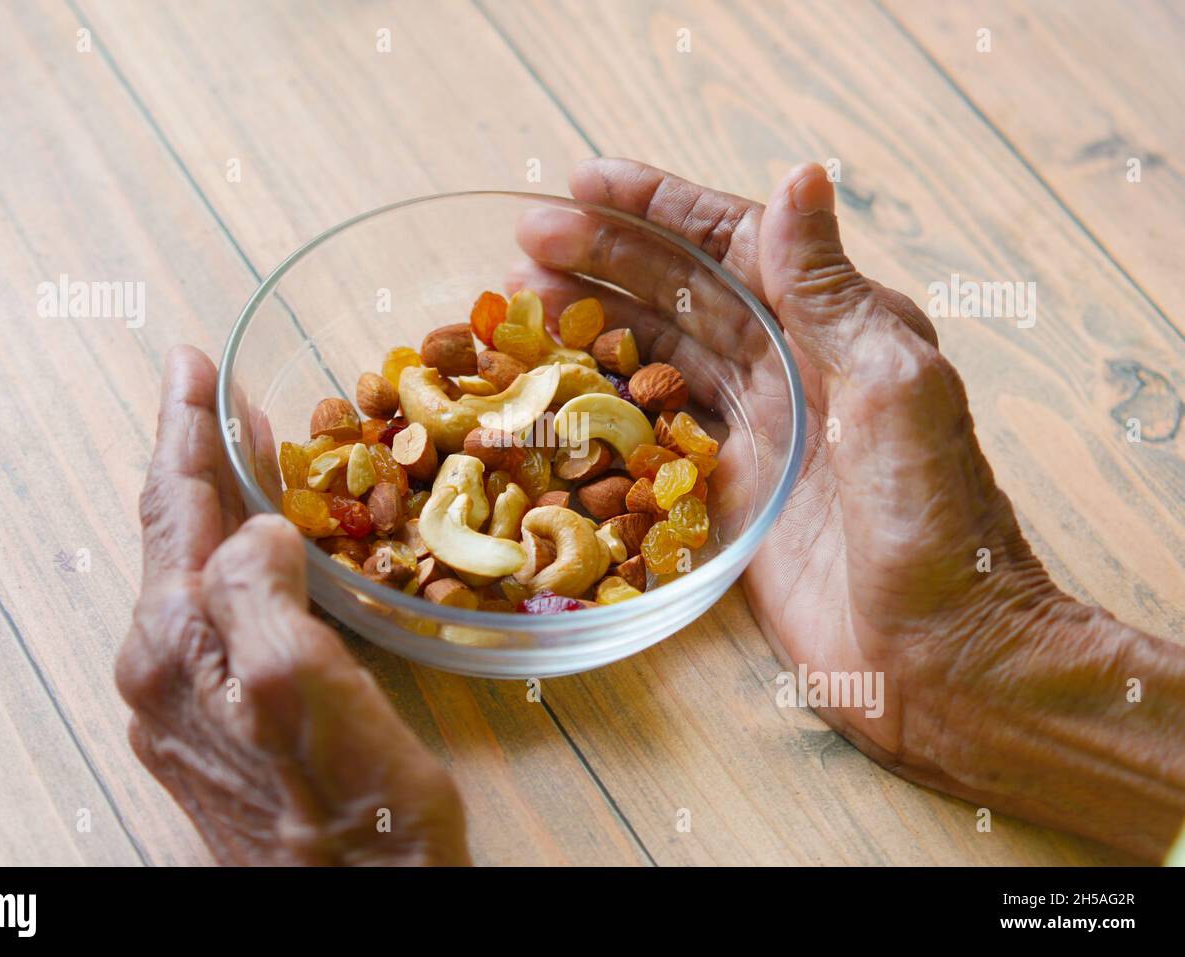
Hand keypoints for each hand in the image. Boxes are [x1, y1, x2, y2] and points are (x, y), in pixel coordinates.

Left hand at [117, 346, 468, 864]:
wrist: (362, 909)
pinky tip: (264, 541)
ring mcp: (187, 700)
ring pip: (196, 570)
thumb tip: (255, 529)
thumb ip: (259, 595)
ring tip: (240, 443)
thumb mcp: (304, 690)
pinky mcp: (220, 722)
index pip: (174, 508)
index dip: (187, 428)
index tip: (192, 360)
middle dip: (195, 453)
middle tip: (216, 387)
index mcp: (177, 646)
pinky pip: (218, 609)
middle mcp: (164, 668)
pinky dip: (237, 553)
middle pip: (174, 533)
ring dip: (217, 500)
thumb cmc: (352, 813)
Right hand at [516, 159, 1184, 857]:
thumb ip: (831, 291)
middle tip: (523, 243)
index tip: (583, 185)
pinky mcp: (727, 493)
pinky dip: (602, 407)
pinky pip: (651, 434)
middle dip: (604, 259)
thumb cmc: (937, 523)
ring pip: (658, 356)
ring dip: (592, 324)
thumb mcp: (892, 389)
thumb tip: (798, 174)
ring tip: (518, 303)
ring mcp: (755, 433)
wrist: (942, 654)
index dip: (658, 209)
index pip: (736, 243)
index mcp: (838, 326)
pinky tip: (554, 390)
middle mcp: (793, 368)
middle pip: (681, 294)